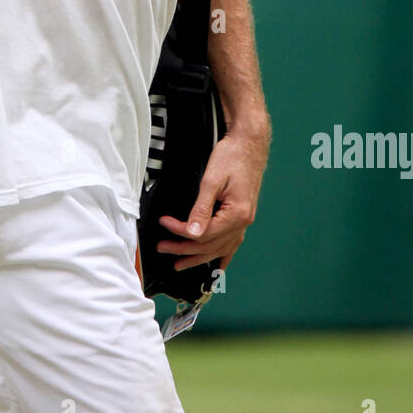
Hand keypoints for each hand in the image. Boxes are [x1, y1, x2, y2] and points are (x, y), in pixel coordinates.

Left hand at [157, 125, 268, 273]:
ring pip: (220, 249)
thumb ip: (200, 209)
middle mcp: (243, 222)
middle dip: (184, 249)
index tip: (164, 224)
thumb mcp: (212, 181)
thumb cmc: (232, 157)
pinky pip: (232, 244)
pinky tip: (216, 268)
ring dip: (199, 257)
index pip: (203, 234)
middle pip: (210, 246)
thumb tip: (191, 233)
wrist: (249, 144)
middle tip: (163, 248)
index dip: (180, 231)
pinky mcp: (243, 217)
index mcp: (236, 214)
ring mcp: (245, 222)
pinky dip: (222, 256)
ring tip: (181, 264)